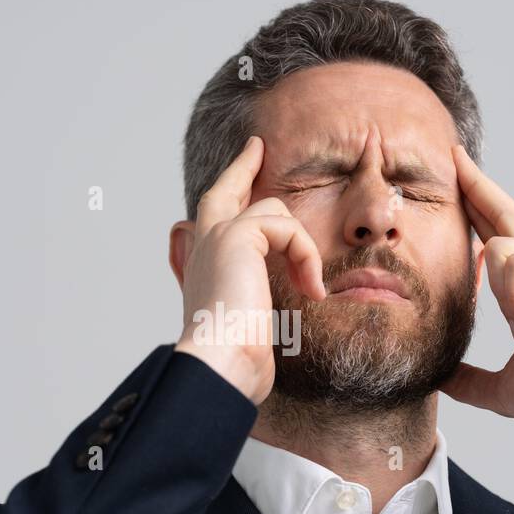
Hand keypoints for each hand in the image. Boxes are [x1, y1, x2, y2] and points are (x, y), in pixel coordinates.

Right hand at [170, 136, 325, 404]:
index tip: (244, 179)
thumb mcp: (251, 330)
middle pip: (221, 192)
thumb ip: (258, 309)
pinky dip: (305, 255)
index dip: (229, 201)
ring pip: (270, 210)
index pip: (213, 225)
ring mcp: (215, 238)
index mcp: (203, 270)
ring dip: (301, 246)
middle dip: (240, 168)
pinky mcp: (236, 236)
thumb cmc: (235, 361)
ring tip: (311, 287)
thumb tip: (291, 305)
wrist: (218, 365)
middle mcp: (201, 249)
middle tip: (256, 147)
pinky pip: (286, 227)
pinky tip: (311, 290)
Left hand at [441, 145, 513, 464]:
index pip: (499, 240)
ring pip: (499, 249)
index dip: (477, 213)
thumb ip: (469, 378)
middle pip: (506, 215)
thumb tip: (440, 379)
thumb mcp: (499, 386)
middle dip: (476, 185)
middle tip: (452, 156)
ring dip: (501, 296)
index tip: (456, 187)